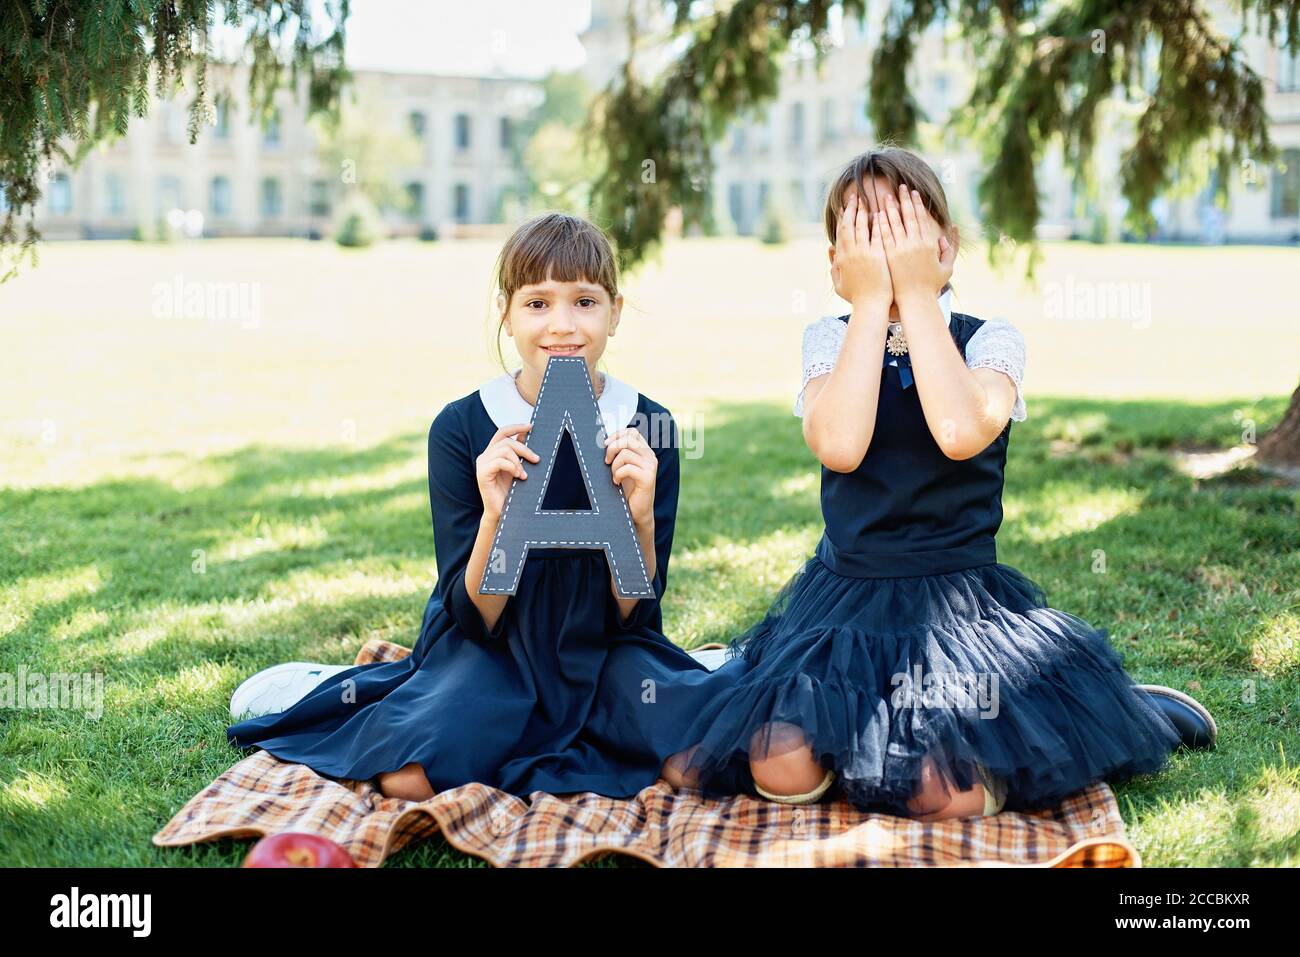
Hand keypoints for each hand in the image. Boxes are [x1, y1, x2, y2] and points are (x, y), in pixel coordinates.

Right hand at [475, 423, 539, 518]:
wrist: (501, 511)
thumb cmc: (509, 491)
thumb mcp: (517, 467)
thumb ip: (519, 452)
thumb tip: (526, 434)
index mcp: (492, 452)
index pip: (502, 432)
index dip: (516, 427)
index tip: (531, 426)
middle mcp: (485, 456)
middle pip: (506, 440)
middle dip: (524, 448)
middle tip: (536, 459)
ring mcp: (482, 464)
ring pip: (504, 450)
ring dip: (519, 461)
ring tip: (524, 475)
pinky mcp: (482, 473)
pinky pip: (500, 462)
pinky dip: (512, 467)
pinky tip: (519, 476)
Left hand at [604, 427, 656, 526]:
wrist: (638, 510)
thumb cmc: (629, 489)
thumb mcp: (623, 467)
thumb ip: (620, 453)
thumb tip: (605, 441)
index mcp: (645, 451)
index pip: (632, 431)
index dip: (617, 434)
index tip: (606, 444)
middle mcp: (650, 456)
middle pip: (628, 439)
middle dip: (612, 448)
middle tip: (606, 461)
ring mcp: (650, 466)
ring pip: (625, 453)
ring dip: (614, 465)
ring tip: (614, 476)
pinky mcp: (648, 478)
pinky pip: (627, 468)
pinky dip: (617, 475)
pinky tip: (617, 482)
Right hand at [831, 190, 891, 312]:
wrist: (871, 306)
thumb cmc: (857, 297)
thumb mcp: (839, 283)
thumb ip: (833, 265)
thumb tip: (829, 249)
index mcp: (841, 257)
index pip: (841, 231)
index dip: (843, 217)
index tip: (845, 207)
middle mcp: (851, 252)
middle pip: (850, 224)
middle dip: (852, 208)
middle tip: (856, 196)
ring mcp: (865, 253)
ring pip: (863, 225)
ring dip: (864, 210)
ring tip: (868, 199)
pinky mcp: (878, 255)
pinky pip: (877, 234)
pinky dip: (877, 223)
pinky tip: (880, 212)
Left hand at [875, 182, 951, 304]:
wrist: (915, 301)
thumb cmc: (931, 286)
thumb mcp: (947, 266)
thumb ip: (950, 246)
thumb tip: (952, 228)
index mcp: (928, 244)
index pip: (920, 218)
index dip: (916, 204)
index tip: (913, 193)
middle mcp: (914, 243)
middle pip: (907, 216)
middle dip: (903, 200)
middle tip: (899, 187)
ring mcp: (900, 249)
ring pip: (894, 223)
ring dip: (890, 208)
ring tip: (885, 197)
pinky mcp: (889, 256)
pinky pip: (883, 236)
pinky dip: (880, 224)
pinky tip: (876, 215)